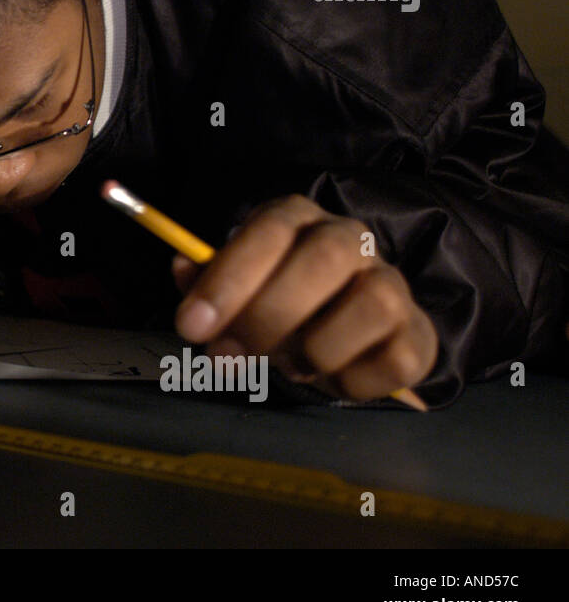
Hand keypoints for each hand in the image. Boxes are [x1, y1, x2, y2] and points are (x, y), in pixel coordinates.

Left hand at [169, 194, 437, 401]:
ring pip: (369, 306)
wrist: (348, 333)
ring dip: (314, 349)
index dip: (228, 278)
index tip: (192, 325)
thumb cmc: (279, 303)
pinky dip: (351, 381)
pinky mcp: (418, 336)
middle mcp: (351, 240)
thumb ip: (207, 280)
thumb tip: (183, 270)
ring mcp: (393, 284)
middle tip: (228, 357)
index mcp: (298, 220)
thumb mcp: (235, 288)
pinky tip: (331, 376)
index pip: (270, 230)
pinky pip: (393, 361)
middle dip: (268, 315)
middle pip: (322, 260)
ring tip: (290, 363)